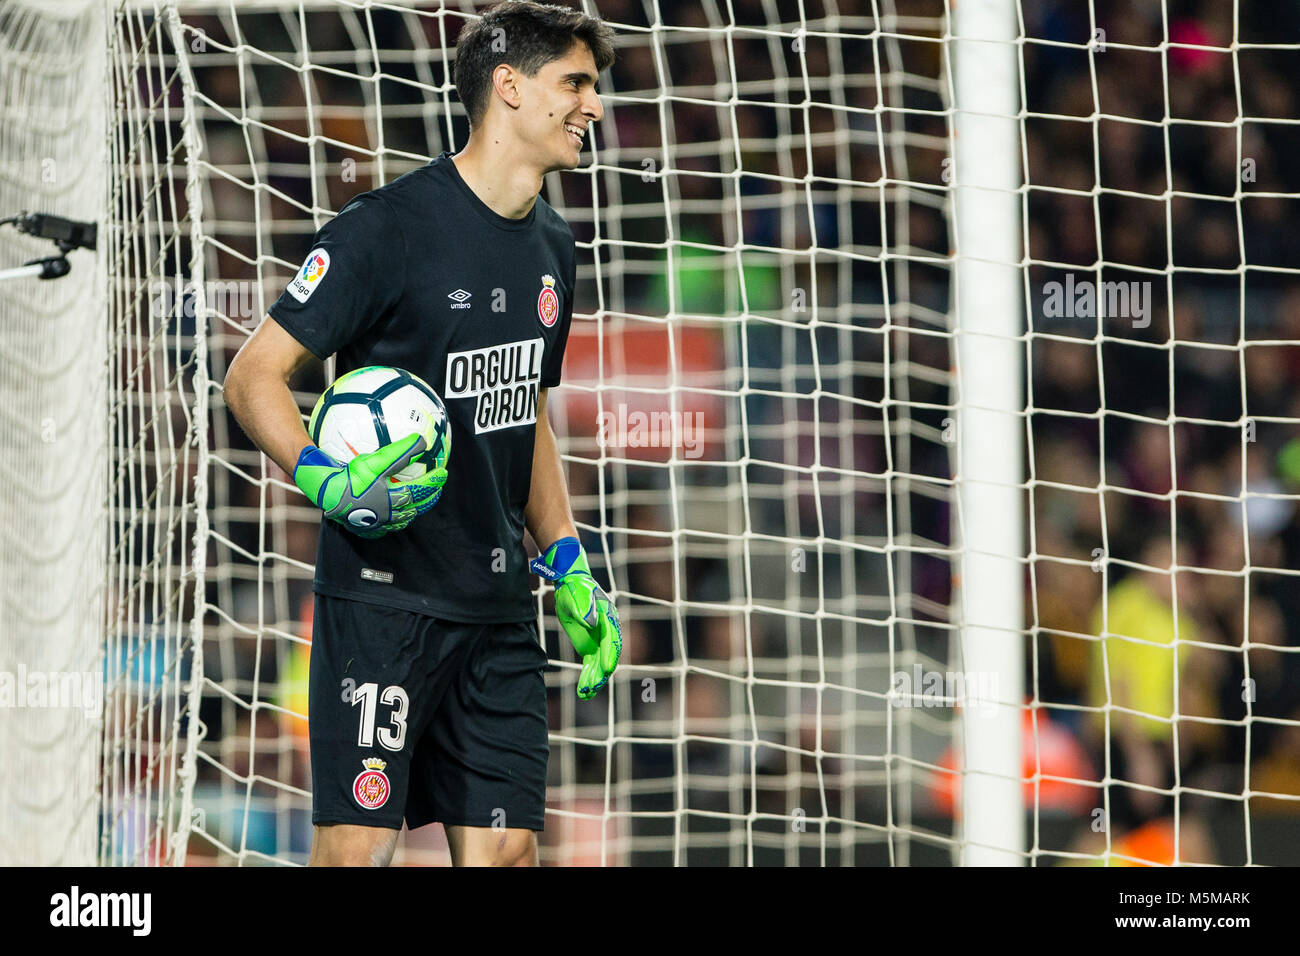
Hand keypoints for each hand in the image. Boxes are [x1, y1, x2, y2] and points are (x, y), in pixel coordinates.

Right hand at [293, 434, 445, 537]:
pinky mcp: (366, 528)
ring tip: (418, 500)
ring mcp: (377, 524)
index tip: (443, 472)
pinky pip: (386, 526)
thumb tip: (422, 441)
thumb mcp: (375, 461)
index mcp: (394, 498)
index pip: (421, 490)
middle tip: (436, 488)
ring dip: (414, 509)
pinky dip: (395, 519)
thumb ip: (400, 452)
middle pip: (416, 507)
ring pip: (402, 519)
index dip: (434, 481)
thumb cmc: (349, 475)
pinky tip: (393, 513)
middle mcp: (388, 514)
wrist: (324, 492)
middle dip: (429, 498)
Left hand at [530, 537, 621, 698]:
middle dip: (601, 672)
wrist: (570, 584)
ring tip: (585, 693)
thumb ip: (583, 609)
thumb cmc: (574, 588)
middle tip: (592, 686)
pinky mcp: (590, 647)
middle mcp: (607, 631)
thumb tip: (592, 623)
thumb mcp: (576, 596)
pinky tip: (583, 692)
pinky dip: (588, 677)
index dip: (609, 654)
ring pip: (600, 664)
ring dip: (594, 679)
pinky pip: (591, 665)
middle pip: (608, 655)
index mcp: (607, 618)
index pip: (611, 639)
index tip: (607, 669)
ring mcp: (599, 640)